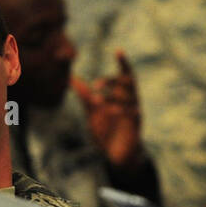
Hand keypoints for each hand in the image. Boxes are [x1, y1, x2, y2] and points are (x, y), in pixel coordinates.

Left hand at [72, 50, 143, 168]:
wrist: (115, 155)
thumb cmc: (107, 130)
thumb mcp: (93, 110)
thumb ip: (84, 95)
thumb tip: (70, 78)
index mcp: (120, 96)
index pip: (124, 75)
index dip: (123, 62)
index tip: (118, 51)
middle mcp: (130, 102)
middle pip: (128, 83)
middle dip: (111, 81)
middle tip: (94, 86)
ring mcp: (134, 113)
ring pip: (129, 97)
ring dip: (112, 97)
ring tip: (96, 102)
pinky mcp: (135, 126)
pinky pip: (132, 113)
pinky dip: (122, 110)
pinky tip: (111, 111)